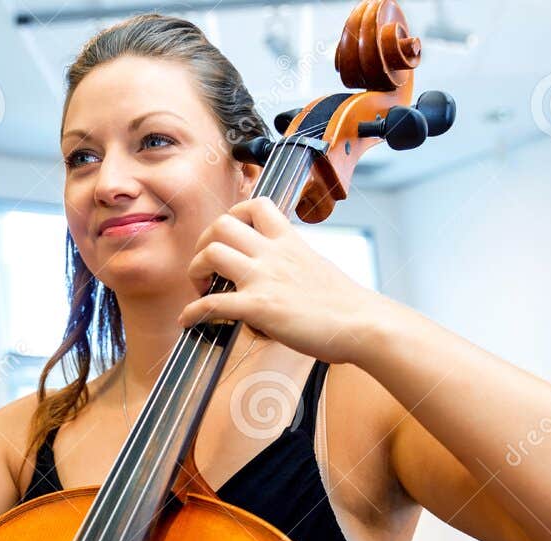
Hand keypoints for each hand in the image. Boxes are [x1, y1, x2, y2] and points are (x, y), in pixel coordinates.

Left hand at [177, 196, 385, 365]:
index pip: (256, 204)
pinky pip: (213, 304)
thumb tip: (282, 278)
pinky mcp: (260, 307)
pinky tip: (188, 320)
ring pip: (211, 254)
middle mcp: (273, 253)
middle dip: (204, 243)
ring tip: (200, 288)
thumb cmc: (347, 305)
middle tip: (206, 265)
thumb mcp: (318, 268)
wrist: (362, 324)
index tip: (229, 233)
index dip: (234, 214)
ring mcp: (264, 278)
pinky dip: (192, 311)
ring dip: (195, 270)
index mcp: (290, 241)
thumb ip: (294, 264)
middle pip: (222, 224)